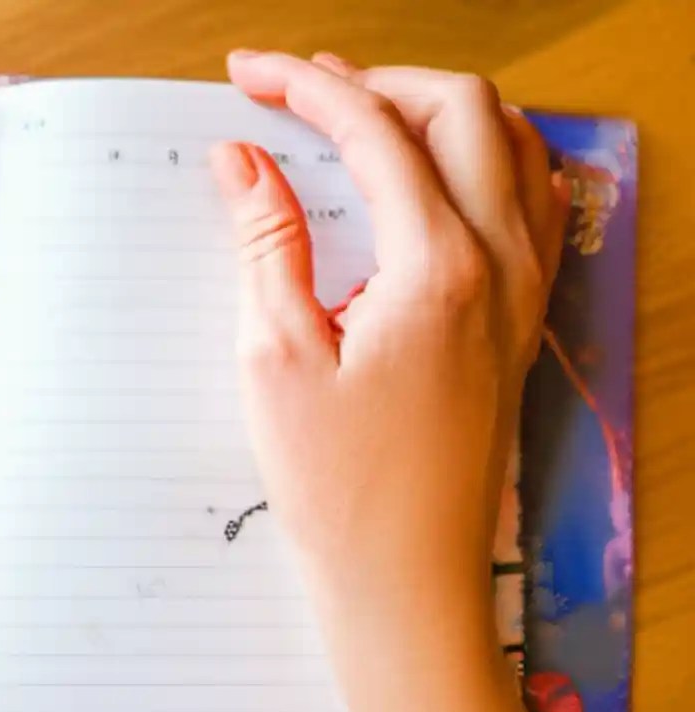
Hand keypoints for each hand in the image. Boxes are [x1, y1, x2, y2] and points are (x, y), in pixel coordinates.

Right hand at [210, 51, 567, 711]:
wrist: (407, 574)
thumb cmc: (342, 486)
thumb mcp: (277, 356)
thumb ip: (266, 240)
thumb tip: (244, 160)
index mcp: (439, 267)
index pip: (375, 130)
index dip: (306, 85)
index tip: (251, 74)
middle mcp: (500, 263)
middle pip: (457, 108)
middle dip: (372, 78)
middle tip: (296, 87)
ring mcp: (524, 288)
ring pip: (507, 142)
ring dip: (431, 107)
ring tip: (358, 112)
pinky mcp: (520, 317)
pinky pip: (530, 199)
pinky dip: (484, 156)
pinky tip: (438, 170)